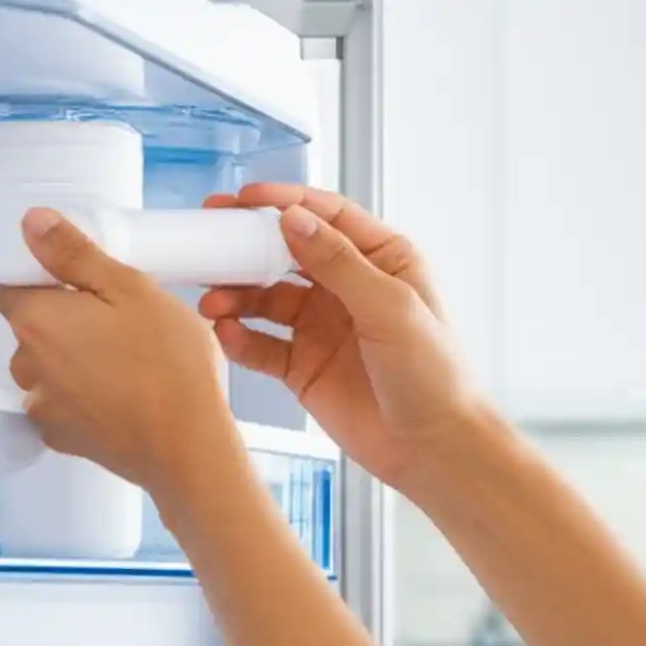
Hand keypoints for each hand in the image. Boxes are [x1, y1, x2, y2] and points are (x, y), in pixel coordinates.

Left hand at [0, 208, 239, 492]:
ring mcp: (42, 407)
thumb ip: (75, 254)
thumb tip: (32, 223)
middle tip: (120, 322)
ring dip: (73, 361)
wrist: (188, 446)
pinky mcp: (61, 438)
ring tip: (126, 362)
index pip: (11, 287)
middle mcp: (26, 365)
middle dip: (65, 322)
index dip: (46, 281)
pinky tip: (122, 395)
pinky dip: (83, 398)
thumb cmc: (168, 364)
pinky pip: (62, 405)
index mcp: (37, 319)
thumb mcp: (132, 289)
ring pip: (46, 369)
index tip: (85, 286)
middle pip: (31, 329)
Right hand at [200, 184, 480, 488]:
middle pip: (287, 252)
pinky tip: (226, 331)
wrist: (434, 448)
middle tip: (210, 238)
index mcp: (382, 260)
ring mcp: (323, 327)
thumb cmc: (435, 375)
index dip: (285, 202)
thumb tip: (294, 219)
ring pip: (266, 298)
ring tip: (213, 299)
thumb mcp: (390, 305)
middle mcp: (349, 288)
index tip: (245, 198)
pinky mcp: (304, 367)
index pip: (327, 216)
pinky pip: (262, 344)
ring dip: (237, 294)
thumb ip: (338, 261)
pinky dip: (239, 336)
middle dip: (246, 245)